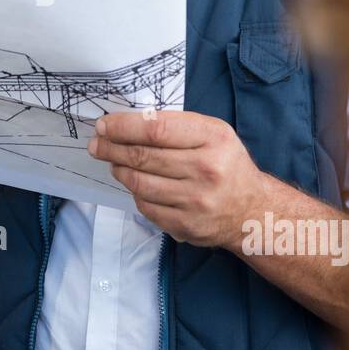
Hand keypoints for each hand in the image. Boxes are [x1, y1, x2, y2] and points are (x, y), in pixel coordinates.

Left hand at [87, 110, 266, 247]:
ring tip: (113, 162)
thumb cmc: (226, 164)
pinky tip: (134, 183)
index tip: (103, 125)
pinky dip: (134, 192)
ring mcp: (195, 201)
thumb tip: (126, 124)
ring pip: (139, 182)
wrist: (251, 210)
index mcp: (213, 138)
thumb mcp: (213, 133)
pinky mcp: (185, 225)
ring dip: (118, 170)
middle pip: (143, 156)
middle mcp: (207, 169)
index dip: (123, 126)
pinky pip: (145, 205)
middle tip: (96, 144)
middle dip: (111, 148)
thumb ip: (176, 126)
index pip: (156, 129)